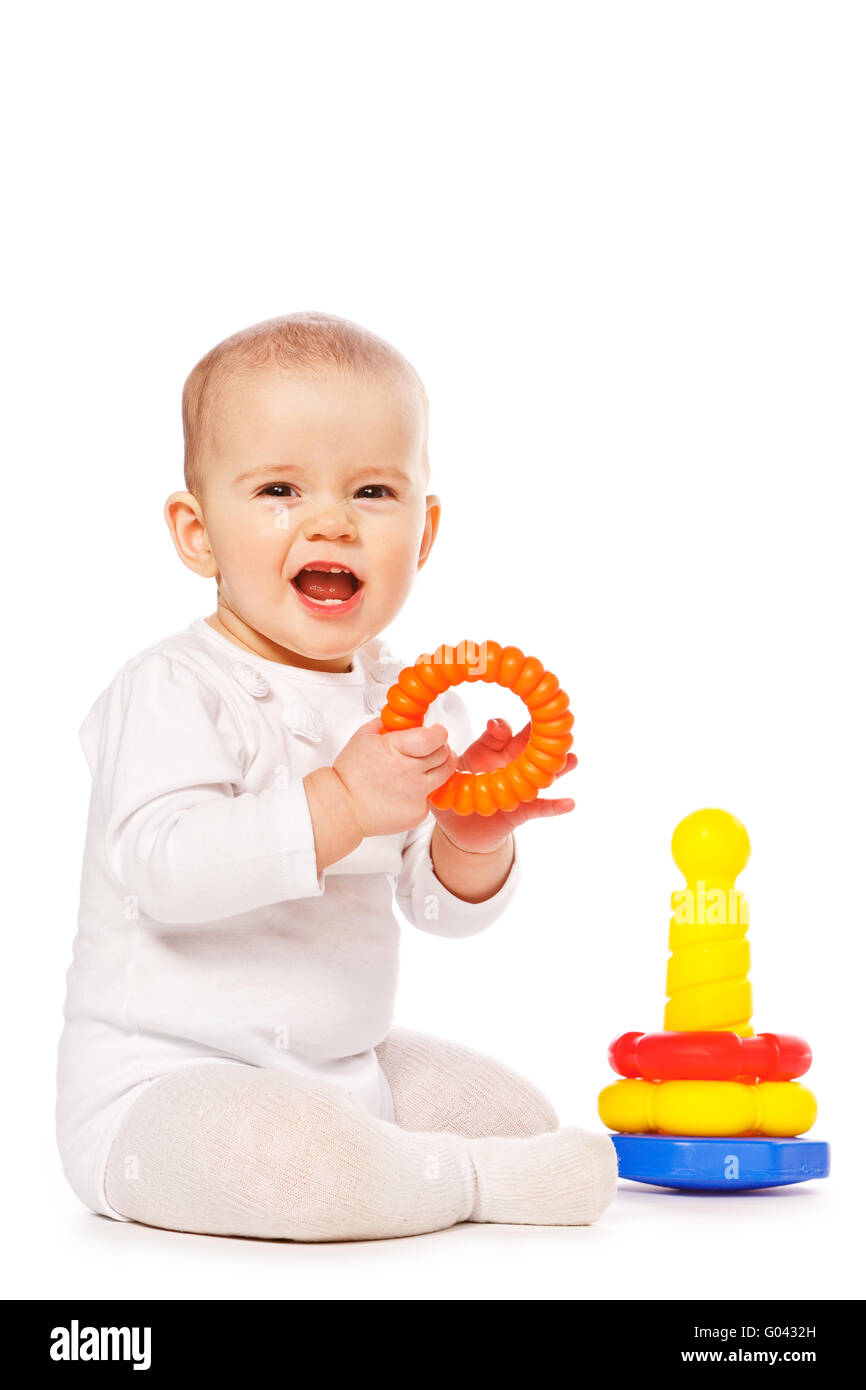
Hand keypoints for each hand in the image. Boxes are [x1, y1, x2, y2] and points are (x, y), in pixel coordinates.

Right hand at [332, 716, 458, 837]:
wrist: (342, 807)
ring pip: (445, 775)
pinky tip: (408, 791)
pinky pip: (431, 798)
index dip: (439, 733)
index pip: (434, 737)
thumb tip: (397, 720)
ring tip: (429, 766)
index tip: (437, 732)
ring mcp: (416, 793)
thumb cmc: (348, 775)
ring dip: (442, 767)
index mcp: (396, 748)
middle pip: (444, 754)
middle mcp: (410, 771)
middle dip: (442, 748)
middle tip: (435, 748)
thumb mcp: (362, 738)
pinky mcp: (418, 812)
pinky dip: (424, 792)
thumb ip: (383, 724)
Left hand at [431, 717, 576, 854]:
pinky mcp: (522, 812)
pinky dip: (555, 807)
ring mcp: (519, 788)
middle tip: (557, 725)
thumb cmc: (455, 793)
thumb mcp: (447, 777)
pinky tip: (569, 803)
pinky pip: (540, 808)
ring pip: (542, 775)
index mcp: (490, 752)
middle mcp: (509, 766)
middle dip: (542, 736)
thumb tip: (438, 749)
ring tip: (571, 759)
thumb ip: (444, 763)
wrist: (460, 827)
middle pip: (530, 747)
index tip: (495, 727)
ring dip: (558, 767)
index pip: (500, 734)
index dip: (500, 728)